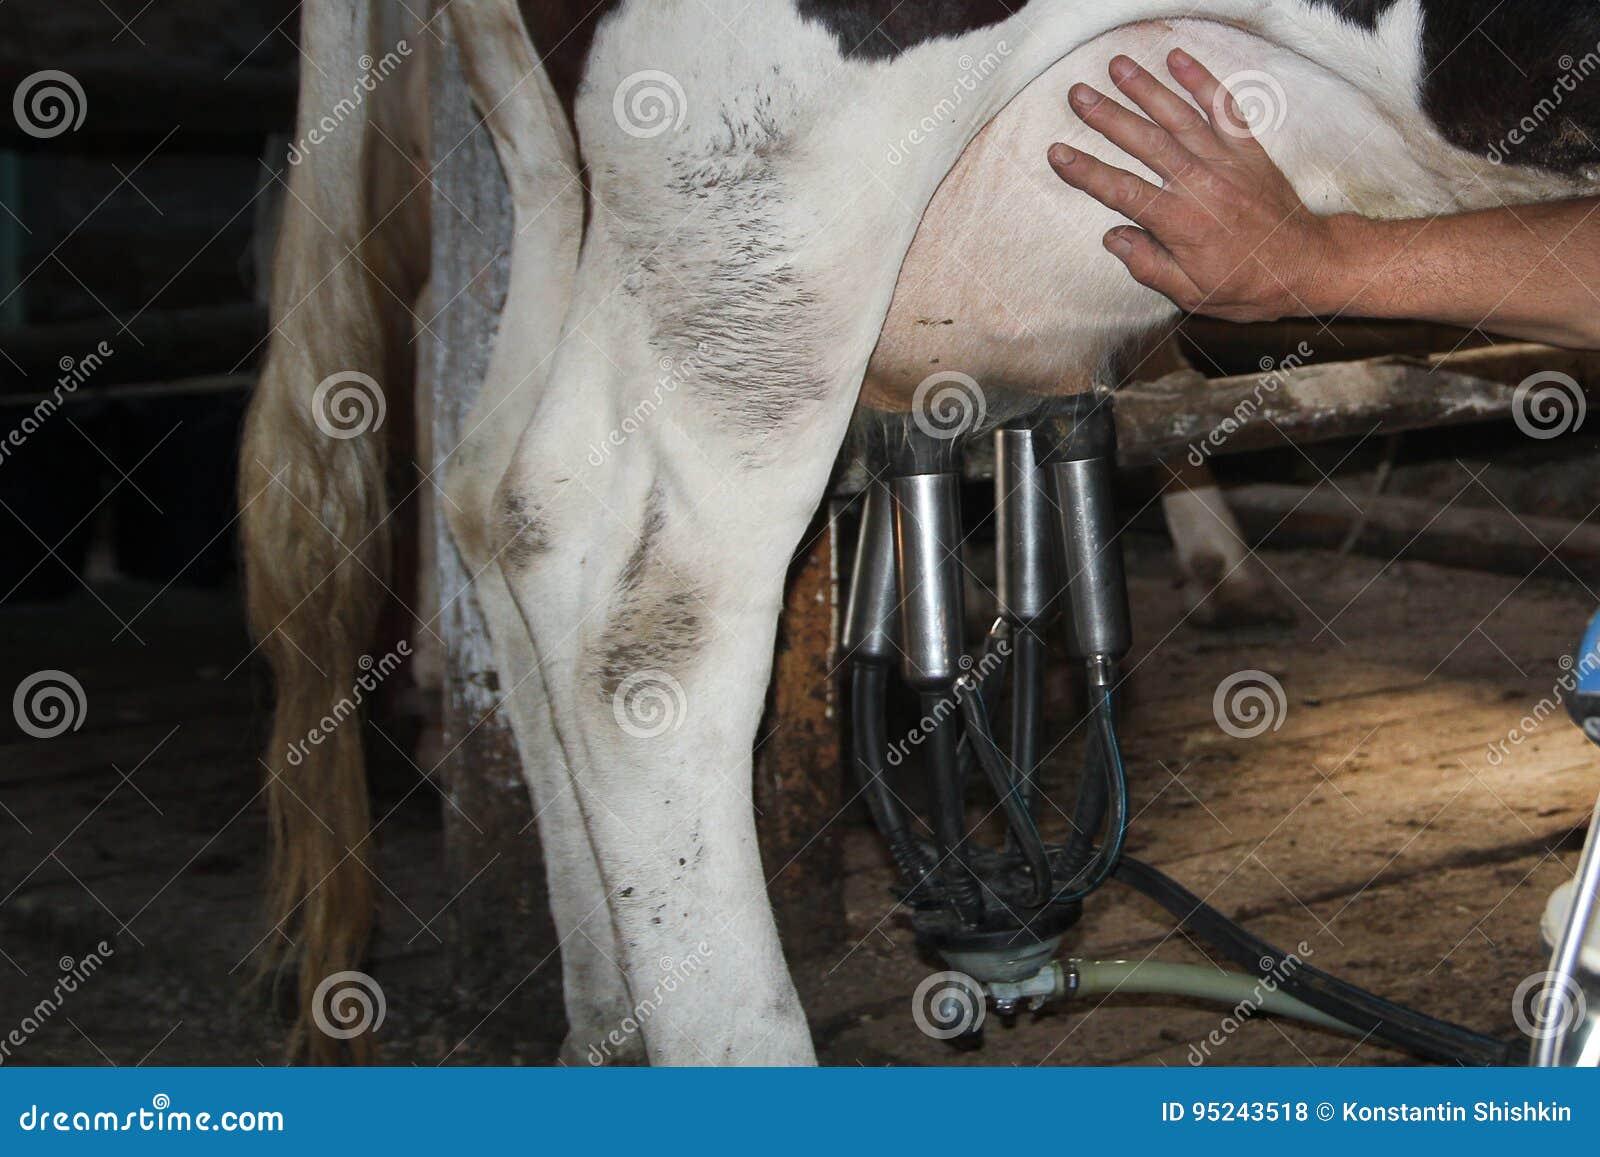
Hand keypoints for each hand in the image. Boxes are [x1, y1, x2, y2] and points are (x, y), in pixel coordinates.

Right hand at [1048, 49, 1340, 322]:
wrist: (1306, 266)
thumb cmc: (1246, 286)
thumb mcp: (1192, 294)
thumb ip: (1149, 266)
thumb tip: (1113, 238)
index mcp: (1182, 224)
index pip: (1123, 192)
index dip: (1087, 172)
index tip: (1058, 153)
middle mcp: (1202, 185)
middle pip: (1147, 143)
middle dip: (1108, 116)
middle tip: (1078, 94)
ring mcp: (1227, 162)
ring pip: (1180, 117)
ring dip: (1146, 89)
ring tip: (1117, 65)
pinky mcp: (1247, 150)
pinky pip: (1222, 109)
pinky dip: (1201, 81)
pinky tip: (1178, 58)